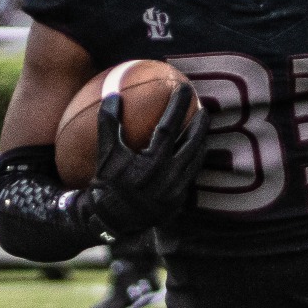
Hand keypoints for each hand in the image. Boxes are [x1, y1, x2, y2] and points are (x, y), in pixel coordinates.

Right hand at [83, 86, 209, 237]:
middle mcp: (168, 177)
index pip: (169, 127)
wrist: (111, 219)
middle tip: (203, 104)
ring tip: (203, 125)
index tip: (183, 88)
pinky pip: (192, 174)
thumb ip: (108, 122)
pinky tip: (196, 149)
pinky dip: (196, 159)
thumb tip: (112, 93)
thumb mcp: (105, 152)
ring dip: (201, 139)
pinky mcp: (180, 200)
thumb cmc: (106, 182)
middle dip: (200, 121)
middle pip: (192, 142)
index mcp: (151, 162)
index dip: (177, 106)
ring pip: (196, 159)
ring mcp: (177, 190)